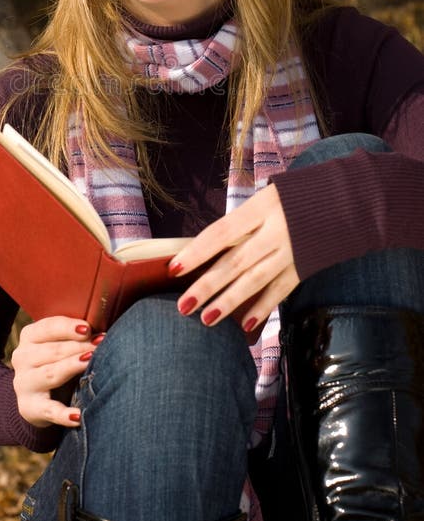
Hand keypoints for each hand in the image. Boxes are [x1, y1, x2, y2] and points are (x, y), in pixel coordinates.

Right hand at [12, 316, 102, 427]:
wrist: (36, 397)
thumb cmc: (57, 361)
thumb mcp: (60, 345)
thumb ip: (75, 336)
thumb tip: (101, 332)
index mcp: (30, 336)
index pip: (48, 327)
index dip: (68, 327)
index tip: (88, 328)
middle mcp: (22, 357)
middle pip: (53, 350)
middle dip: (79, 347)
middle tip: (101, 345)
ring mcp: (24, 383)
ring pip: (50, 374)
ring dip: (71, 367)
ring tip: (91, 362)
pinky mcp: (30, 408)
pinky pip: (49, 410)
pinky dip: (63, 414)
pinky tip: (78, 416)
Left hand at [169, 184, 298, 332]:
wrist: (345, 199)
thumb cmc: (294, 196)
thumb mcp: (265, 198)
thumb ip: (242, 223)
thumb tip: (208, 248)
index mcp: (260, 208)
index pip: (221, 233)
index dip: (197, 251)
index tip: (174, 268)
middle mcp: (275, 231)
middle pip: (235, 262)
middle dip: (207, 286)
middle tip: (183, 306)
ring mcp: (291, 252)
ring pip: (255, 280)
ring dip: (230, 302)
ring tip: (206, 319)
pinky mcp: (304, 267)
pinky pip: (281, 290)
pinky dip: (263, 307)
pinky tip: (246, 324)